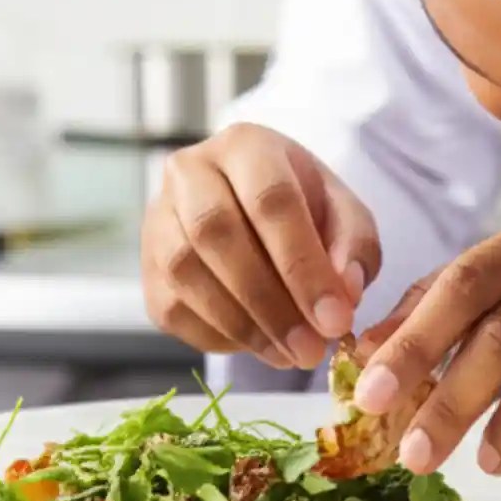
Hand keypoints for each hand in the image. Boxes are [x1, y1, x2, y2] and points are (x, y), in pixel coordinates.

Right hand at [142, 123, 379, 368]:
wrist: (252, 209)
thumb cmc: (304, 208)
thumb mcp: (344, 214)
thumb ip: (354, 248)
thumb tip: (345, 295)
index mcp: (246, 145)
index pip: (270, 201)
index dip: (304, 266)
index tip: (336, 320)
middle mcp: (190, 172)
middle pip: (217, 234)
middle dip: (270, 303)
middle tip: (311, 350)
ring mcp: (158, 219)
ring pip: (186, 274)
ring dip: (244, 326)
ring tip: (291, 355)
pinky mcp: (146, 267)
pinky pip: (173, 309)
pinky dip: (219, 336)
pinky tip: (260, 346)